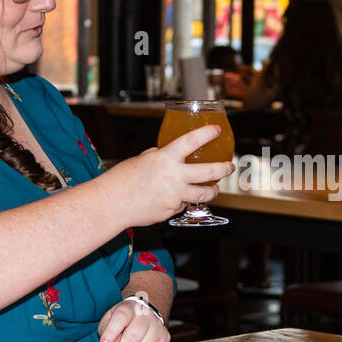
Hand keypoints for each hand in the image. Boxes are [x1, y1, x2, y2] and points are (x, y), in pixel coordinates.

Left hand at [98, 298, 170, 341]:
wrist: (145, 314)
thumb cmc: (123, 320)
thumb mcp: (109, 319)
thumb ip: (105, 330)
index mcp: (129, 307)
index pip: (121, 317)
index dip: (111, 333)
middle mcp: (146, 315)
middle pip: (132, 337)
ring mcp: (158, 327)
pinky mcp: (165, 338)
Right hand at [102, 124, 235, 226]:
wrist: (112, 204)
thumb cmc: (122, 180)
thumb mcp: (142, 160)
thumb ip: (159, 157)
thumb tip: (166, 155)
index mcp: (166, 158)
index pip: (192, 141)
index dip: (207, 133)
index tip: (217, 130)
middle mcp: (174, 177)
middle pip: (210, 173)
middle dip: (224, 169)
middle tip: (229, 166)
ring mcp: (175, 196)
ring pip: (203, 194)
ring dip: (212, 191)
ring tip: (215, 188)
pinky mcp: (172, 211)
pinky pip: (182, 205)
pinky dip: (181, 201)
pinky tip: (172, 199)